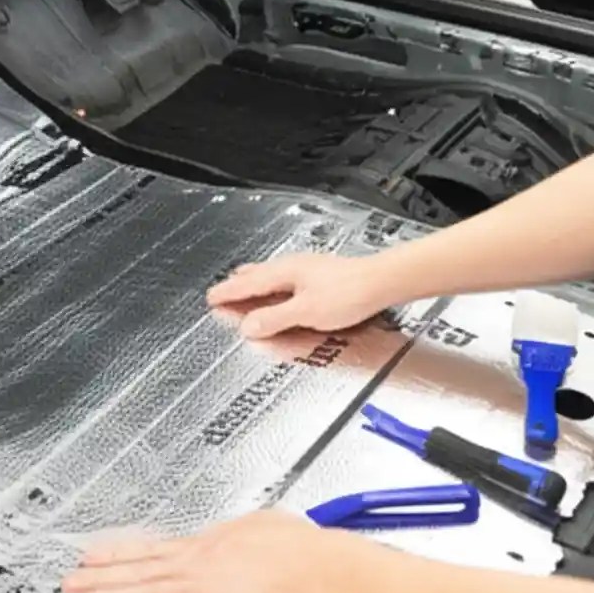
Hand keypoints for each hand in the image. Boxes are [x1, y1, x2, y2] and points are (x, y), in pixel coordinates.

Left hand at [62, 511, 334, 592]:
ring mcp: (199, 589)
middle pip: (136, 571)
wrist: (312, 567)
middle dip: (99, 578)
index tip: (93, 555)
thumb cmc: (296, 545)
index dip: (118, 553)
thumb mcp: (261, 523)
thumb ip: (240, 532)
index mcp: (205, 543)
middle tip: (68, 583)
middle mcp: (194, 564)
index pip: (150, 548)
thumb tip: (239, 531)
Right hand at [207, 253, 391, 338]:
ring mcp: (306, 268)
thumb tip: (248, 326)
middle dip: (237, 284)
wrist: (381, 281)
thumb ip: (274, 319)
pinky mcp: (319, 273)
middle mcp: (292, 266)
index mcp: (284, 273)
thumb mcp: (306, 312)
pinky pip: (284, 277)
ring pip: (270, 274)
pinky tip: (280, 286)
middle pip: (256, 275)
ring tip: (244, 281)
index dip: (228, 293)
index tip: (212, 298)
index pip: (247, 285)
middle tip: (221, 290)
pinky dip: (271, 282)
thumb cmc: (348, 294)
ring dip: (253, 281)